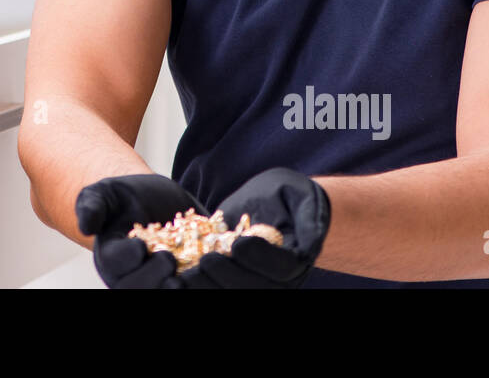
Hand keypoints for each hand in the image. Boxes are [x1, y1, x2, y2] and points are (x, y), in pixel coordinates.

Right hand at [75, 173, 205, 287]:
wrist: (156, 203)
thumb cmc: (127, 197)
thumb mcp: (107, 193)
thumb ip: (92, 205)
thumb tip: (85, 227)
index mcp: (109, 257)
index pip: (114, 265)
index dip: (127, 258)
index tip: (141, 245)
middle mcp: (128, 278)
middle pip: (135, 289)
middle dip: (152, 278)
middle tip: (169, 259)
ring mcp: (153, 283)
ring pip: (161, 293)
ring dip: (174, 287)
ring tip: (189, 272)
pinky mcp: (178, 283)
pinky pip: (186, 289)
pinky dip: (197, 284)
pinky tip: (206, 271)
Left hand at [179, 167, 331, 287]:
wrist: (273, 206)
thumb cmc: (286, 195)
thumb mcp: (298, 195)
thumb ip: (306, 216)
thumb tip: (313, 236)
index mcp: (296, 260)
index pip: (281, 269)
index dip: (259, 258)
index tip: (238, 244)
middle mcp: (277, 280)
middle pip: (253, 288)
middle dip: (226, 276)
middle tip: (205, 261)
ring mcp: (254, 283)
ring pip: (230, 292)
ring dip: (205, 285)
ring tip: (182, 275)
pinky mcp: (231, 280)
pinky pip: (214, 287)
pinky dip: (192, 284)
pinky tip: (174, 277)